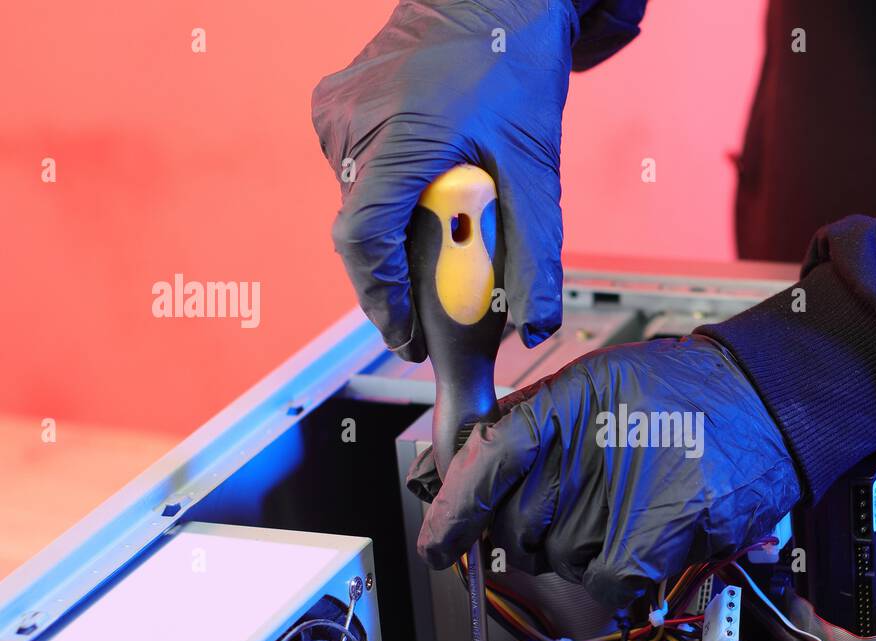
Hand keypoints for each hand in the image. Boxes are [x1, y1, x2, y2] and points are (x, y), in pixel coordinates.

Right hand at [311, 0, 574, 359]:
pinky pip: (356, 179)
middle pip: (361, 236)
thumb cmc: (514, 66)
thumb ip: (535, 253)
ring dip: (396, 240)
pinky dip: (390, 204)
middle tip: (432, 314)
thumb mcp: (536, 168)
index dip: (384, 300)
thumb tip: (533, 326)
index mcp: (399, 136)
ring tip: (443, 242)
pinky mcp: (335, 108)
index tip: (409, 336)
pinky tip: (427, 197)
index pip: (366, 241)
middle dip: (396, 283)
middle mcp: (352, 125)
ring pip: (358, 210)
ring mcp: (336, 114)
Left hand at [410, 335, 803, 608]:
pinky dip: (616, 581)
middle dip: (533, 534)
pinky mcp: (655, 537)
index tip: (437, 546)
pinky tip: (640, 549)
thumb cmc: (682, 393)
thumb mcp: (596, 382)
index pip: (484, 464)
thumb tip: (469, 464)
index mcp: (561, 406)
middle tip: (575, 510)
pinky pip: (606, 585)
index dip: (452, 512)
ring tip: (627, 510)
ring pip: (561, 561)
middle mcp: (581, 451)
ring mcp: (617, 497)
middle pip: (517, 528)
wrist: (763, 401)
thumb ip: (532, 421)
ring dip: (582, 552)